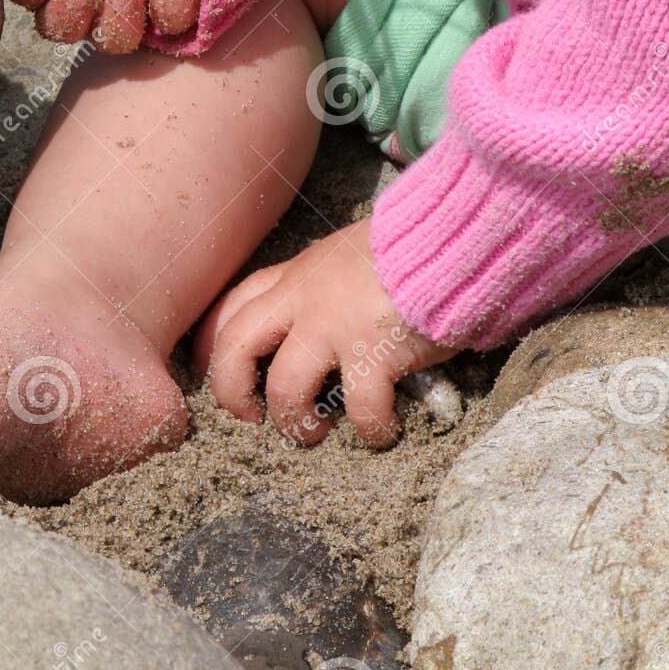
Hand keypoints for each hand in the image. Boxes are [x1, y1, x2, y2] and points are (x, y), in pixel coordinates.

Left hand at [192, 219, 455, 447]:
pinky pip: (361, 408)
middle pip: (235, 346)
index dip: (211, 346)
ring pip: (284, 387)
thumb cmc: (414, 245)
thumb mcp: (350, 253)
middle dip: (230, 391)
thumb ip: (327, 286)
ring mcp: (336, 324)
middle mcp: (305, 297)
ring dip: (294, 422)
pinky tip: (383, 432)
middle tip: (249, 419)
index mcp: (298, 274)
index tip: (213, 375)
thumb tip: (323, 321)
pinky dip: (370, 430)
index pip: (233, 307)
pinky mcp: (376, 350)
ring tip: (314, 434)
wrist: (457, 235)